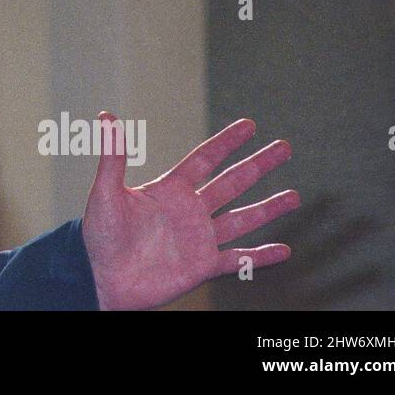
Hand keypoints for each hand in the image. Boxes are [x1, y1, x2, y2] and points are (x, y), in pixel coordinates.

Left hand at [82, 113, 298, 309]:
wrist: (100, 277)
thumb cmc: (99, 234)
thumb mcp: (106, 193)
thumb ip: (112, 157)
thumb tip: (106, 117)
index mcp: (169, 190)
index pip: (204, 159)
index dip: (227, 142)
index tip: (250, 125)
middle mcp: (189, 211)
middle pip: (231, 183)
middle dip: (258, 165)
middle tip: (285, 147)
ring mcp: (198, 238)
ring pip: (242, 219)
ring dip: (268, 208)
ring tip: (295, 196)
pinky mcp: (202, 266)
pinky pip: (237, 260)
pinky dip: (261, 257)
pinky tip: (284, 250)